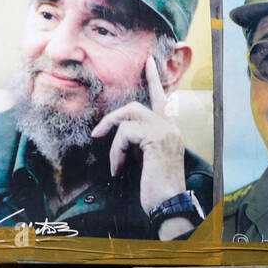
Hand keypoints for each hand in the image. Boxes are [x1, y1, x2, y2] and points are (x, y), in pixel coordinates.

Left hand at [91, 56, 188, 215]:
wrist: (168, 205)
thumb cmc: (156, 189)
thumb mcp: (146, 161)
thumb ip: (139, 144)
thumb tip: (120, 136)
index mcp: (170, 131)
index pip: (161, 99)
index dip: (153, 79)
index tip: (148, 61)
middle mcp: (170, 127)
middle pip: (134, 106)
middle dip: (112, 119)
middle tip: (96, 134)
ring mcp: (165, 131)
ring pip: (128, 117)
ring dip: (113, 139)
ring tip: (114, 164)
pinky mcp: (155, 138)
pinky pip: (125, 133)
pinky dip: (116, 151)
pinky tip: (118, 169)